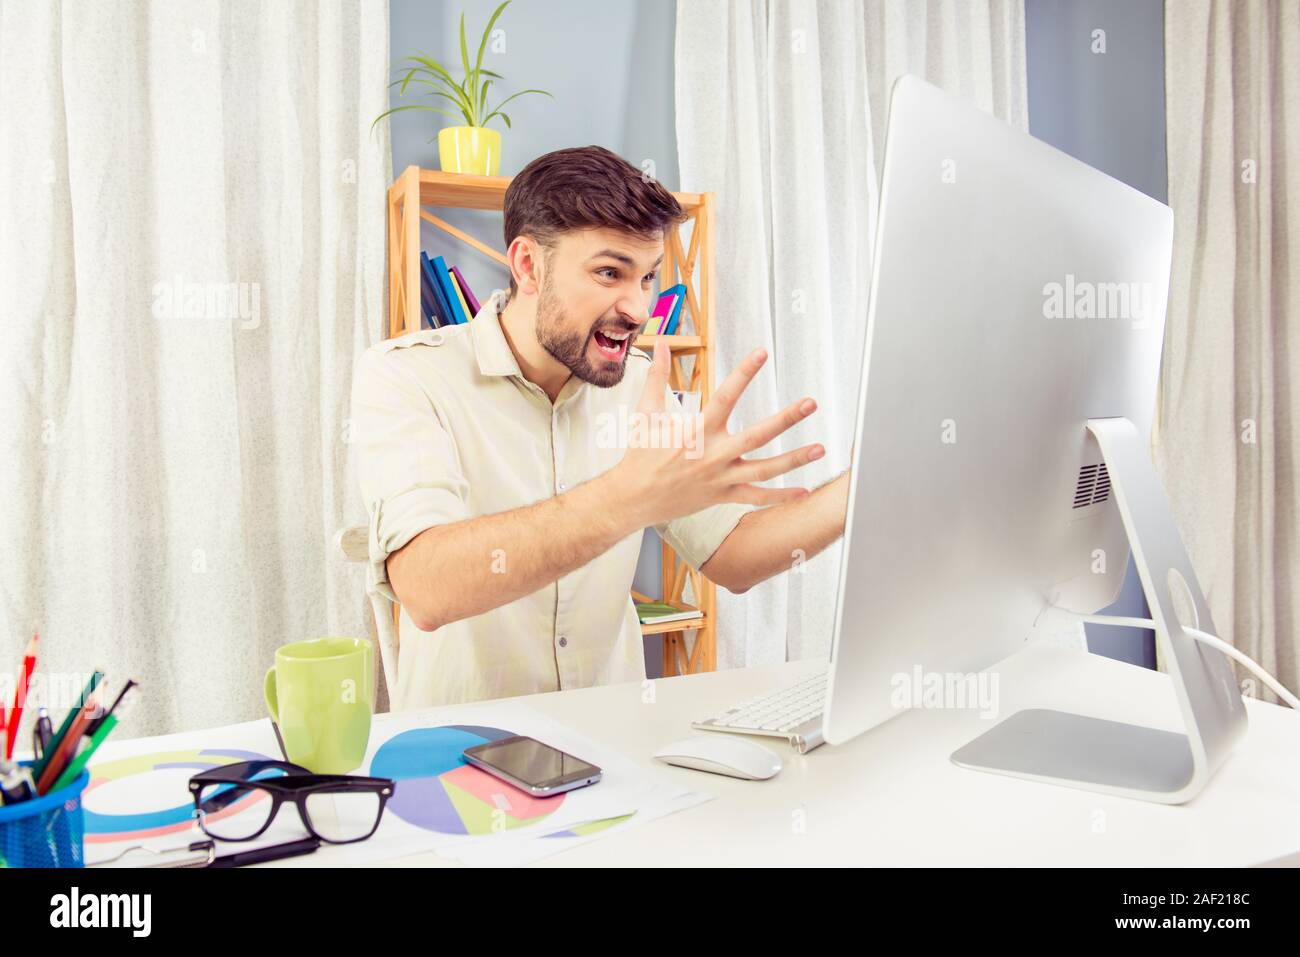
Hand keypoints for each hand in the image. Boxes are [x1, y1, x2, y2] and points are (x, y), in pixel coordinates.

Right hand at [611, 338, 823, 527]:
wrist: (634, 498)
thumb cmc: (640, 453)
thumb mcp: (645, 412)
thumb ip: (657, 376)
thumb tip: (661, 343)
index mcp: (697, 431)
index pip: (726, 396)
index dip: (745, 373)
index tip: (763, 352)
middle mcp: (713, 455)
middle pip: (757, 435)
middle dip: (786, 418)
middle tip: (811, 403)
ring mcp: (721, 478)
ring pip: (765, 469)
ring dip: (795, 459)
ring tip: (821, 447)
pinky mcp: (723, 496)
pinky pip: (756, 497)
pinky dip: (780, 497)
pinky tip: (804, 491)